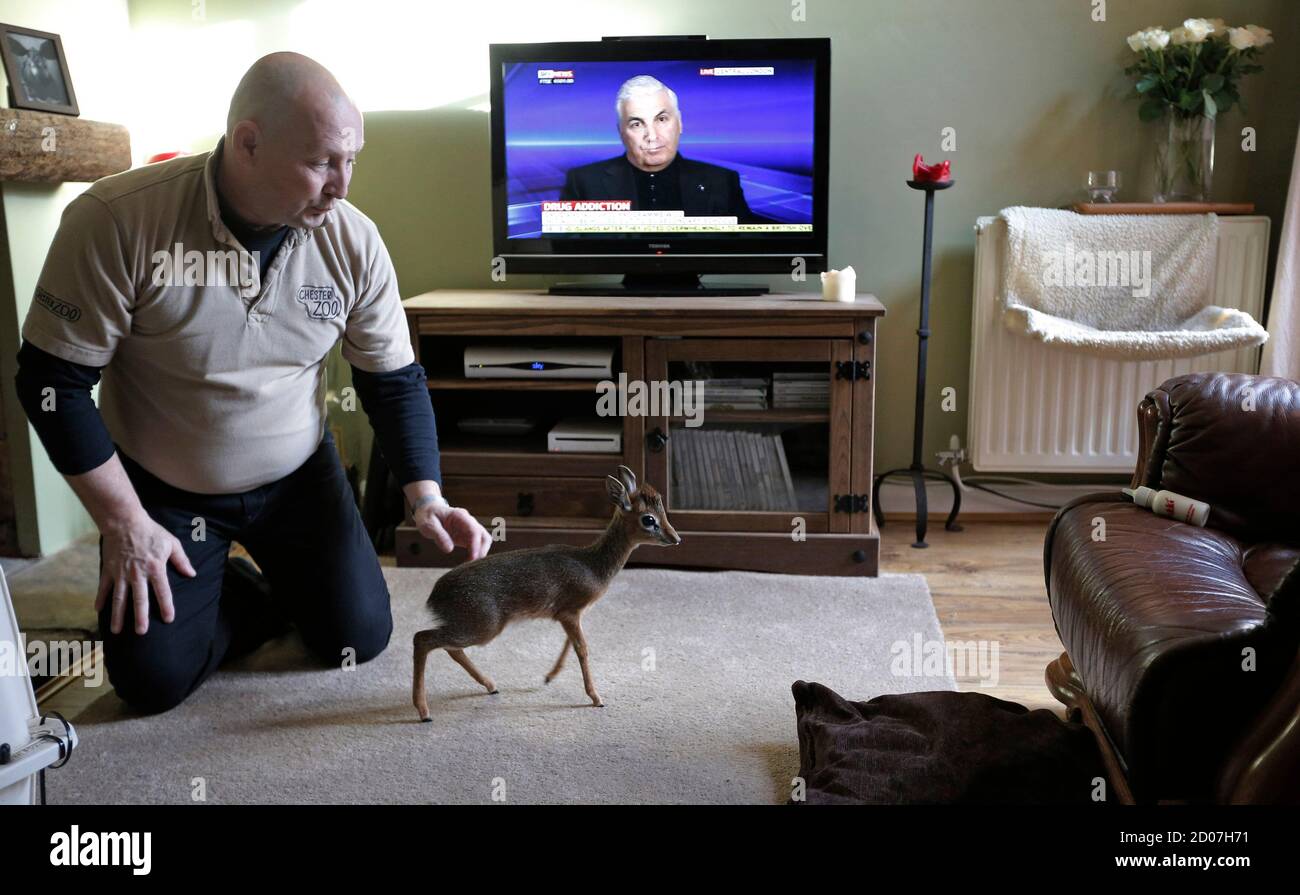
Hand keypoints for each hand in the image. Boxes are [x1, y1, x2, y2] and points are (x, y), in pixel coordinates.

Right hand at [96, 511, 195, 635]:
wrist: (124, 521)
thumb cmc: (151, 532)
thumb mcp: (171, 543)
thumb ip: (181, 560)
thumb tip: (192, 574)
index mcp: (155, 568)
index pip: (163, 591)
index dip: (166, 606)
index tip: (168, 619)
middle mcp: (138, 574)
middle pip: (139, 599)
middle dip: (140, 617)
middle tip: (141, 632)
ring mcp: (121, 573)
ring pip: (119, 598)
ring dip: (118, 615)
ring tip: (117, 631)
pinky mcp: (109, 570)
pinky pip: (104, 587)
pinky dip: (101, 599)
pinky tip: (98, 610)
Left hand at [413, 498, 491, 560]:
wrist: (428, 510)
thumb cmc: (427, 516)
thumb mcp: (428, 524)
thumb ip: (439, 535)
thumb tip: (449, 550)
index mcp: (460, 516)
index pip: (474, 530)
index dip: (476, 545)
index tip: (472, 558)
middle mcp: (468, 521)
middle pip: (484, 536)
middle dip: (481, 551)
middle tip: (471, 565)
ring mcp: (469, 528)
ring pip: (483, 541)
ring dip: (480, 553)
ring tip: (469, 565)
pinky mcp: (467, 535)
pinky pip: (477, 545)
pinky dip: (475, 554)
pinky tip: (467, 562)